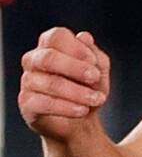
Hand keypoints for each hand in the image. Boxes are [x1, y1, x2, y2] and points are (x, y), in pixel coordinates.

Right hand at [19, 27, 111, 141]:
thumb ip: (94, 55)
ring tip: (97, 99)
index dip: (77, 48)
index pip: (56, 36)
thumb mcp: (99, 70)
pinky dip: (67, 107)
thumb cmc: (88, 88)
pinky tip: (82, 110)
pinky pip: (44, 103)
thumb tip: (84, 37)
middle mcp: (35, 59)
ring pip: (51, 83)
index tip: (94, 62)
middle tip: (95, 78)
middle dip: (75, 68)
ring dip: (78, 92)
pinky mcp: (26, 102)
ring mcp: (28, 81)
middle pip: (48, 57)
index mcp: (51, 45)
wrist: (80, 120)